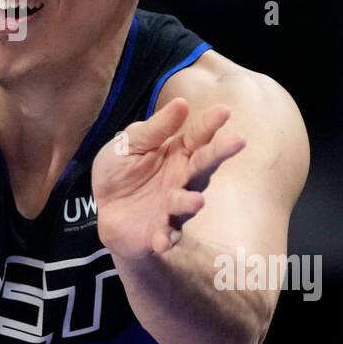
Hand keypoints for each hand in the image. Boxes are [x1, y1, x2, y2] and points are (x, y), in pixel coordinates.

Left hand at [93, 98, 245, 259]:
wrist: (104, 210)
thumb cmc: (121, 171)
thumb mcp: (130, 143)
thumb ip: (154, 128)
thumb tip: (182, 103)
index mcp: (177, 153)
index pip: (197, 135)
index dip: (210, 123)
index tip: (225, 111)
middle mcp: (182, 179)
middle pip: (204, 164)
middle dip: (220, 153)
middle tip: (238, 140)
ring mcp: (173, 206)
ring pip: (188, 203)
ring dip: (191, 203)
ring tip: (195, 201)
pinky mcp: (161, 230)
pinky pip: (167, 235)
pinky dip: (165, 238)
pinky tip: (160, 240)